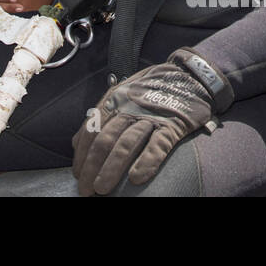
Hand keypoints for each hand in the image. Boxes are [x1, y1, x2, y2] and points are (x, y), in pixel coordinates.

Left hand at [71, 51, 224, 195]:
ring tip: (102, 188)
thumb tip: (77, 143)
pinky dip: (146, 162)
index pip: (91, 130)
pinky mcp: (172, 125)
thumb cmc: (151, 90)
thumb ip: (100, 118)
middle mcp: (128, 108)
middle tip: (86, 189)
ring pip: (126, 144)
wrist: (188, 76)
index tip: (78, 174)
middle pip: (104, 140)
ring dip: (111, 168)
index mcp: (114, 101)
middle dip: (92, 167)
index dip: (82, 155)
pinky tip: (136, 178)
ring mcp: (150, 116)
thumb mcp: (120, 96)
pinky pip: (157, 145)